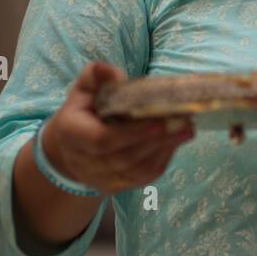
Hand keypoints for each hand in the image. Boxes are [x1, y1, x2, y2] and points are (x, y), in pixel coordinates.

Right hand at [42, 62, 194, 194]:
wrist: (72, 146)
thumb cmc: (85, 110)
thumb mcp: (85, 88)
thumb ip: (96, 77)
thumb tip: (106, 70)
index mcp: (70, 133)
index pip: (100, 140)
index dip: (130, 133)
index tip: (158, 121)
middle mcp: (81, 161)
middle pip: (122, 158)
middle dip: (155, 141)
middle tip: (184, 123)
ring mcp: (98, 178)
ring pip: (135, 171)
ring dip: (163, 150)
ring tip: (186, 131)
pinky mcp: (114, 186)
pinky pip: (141, 178)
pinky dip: (161, 160)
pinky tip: (175, 143)